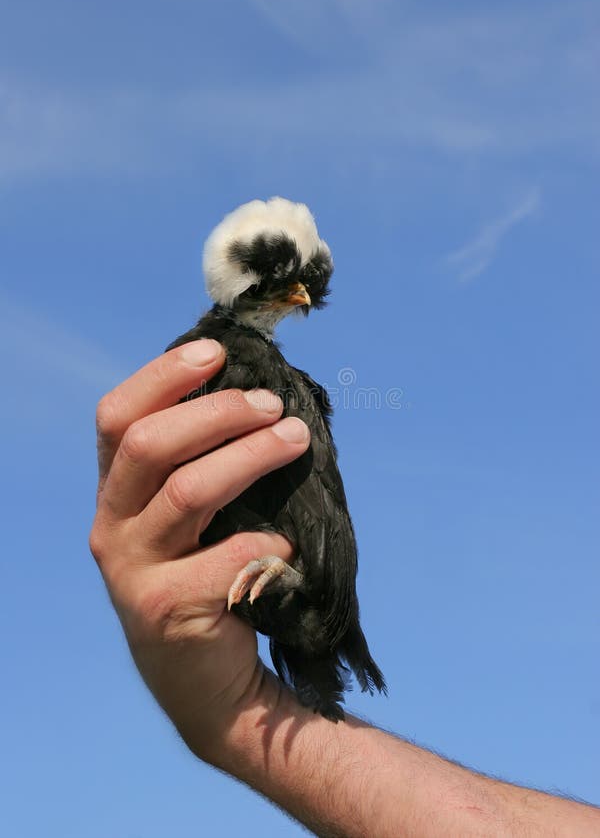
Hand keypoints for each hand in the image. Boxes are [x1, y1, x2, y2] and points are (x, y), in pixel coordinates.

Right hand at [89, 339, 309, 764]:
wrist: (212, 687)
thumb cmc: (212, 580)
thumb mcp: (195, 518)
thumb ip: (204, 462)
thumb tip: (260, 394)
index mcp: (116, 493)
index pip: (117, 418)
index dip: (163, 377)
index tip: (216, 352)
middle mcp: (112, 526)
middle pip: (150, 445)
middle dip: (219, 413)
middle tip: (275, 405)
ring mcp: (132, 571)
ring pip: (188, 491)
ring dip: (251, 456)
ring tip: (298, 439)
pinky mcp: (165, 610)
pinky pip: (228, 557)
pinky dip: (268, 541)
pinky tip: (289, 545)